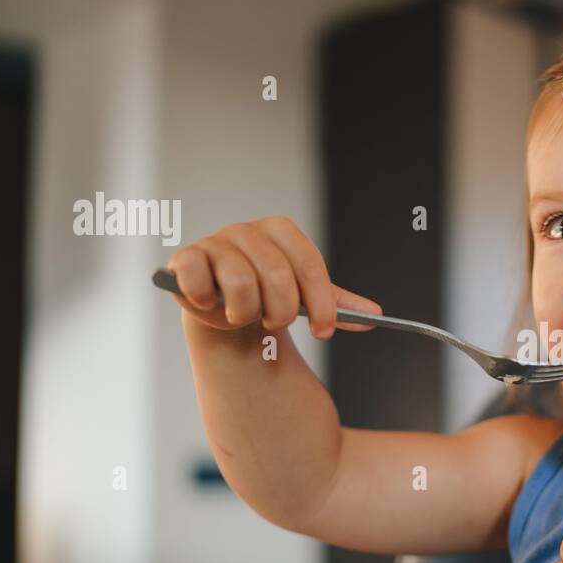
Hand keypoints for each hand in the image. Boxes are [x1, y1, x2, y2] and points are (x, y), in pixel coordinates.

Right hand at [164, 216, 380, 338]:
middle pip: (277, 275)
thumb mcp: (305, 298)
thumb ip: (337, 305)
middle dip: (282, 311)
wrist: (224, 306)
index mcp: (281, 231)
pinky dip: (206, 297)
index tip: (324, 331)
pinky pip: (196, 276)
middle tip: (277, 324)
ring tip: (245, 317)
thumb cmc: (267, 295)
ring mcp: (215, 243)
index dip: (321, 302)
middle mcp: (247, 230)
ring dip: (247, 312)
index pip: (308, 264)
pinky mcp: (186, 259)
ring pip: (240, 281)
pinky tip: (211, 305)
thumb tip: (375, 316)